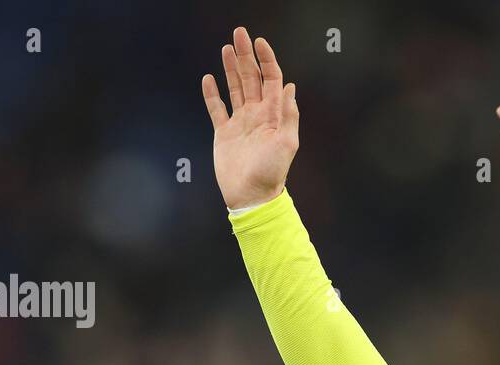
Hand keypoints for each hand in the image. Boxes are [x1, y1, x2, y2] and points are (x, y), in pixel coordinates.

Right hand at [201, 27, 299, 209]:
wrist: (251, 196)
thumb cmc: (271, 173)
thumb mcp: (286, 143)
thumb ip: (288, 114)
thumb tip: (290, 86)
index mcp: (272, 115)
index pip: (271, 80)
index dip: (267, 60)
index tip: (259, 41)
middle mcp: (257, 115)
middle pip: (251, 78)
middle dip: (246, 56)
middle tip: (239, 33)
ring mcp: (240, 123)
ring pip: (235, 89)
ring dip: (231, 69)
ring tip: (227, 48)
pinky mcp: (224, 134)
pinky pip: (217, 109)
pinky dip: (212, 94)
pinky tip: (209, 78)